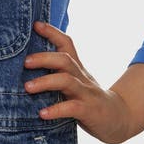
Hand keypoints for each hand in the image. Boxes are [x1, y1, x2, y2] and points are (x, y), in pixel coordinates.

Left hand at [23, 21, 132, 143]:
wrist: (119, 118)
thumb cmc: (88, 99)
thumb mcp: (75, 82)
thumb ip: (57, 73)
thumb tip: (26, 65)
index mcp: (77, 68)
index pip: (67, 44)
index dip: (52, 32)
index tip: (36, 25)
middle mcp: (81, 77)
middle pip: (64, 59)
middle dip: (44, 58)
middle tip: (25, 62)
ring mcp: (86, 93)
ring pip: (67, 81)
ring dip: (45, 82)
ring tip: (27, 87)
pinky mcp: (89, 111)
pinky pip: (72, 108)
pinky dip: (56, 110)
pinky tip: (42, 113)